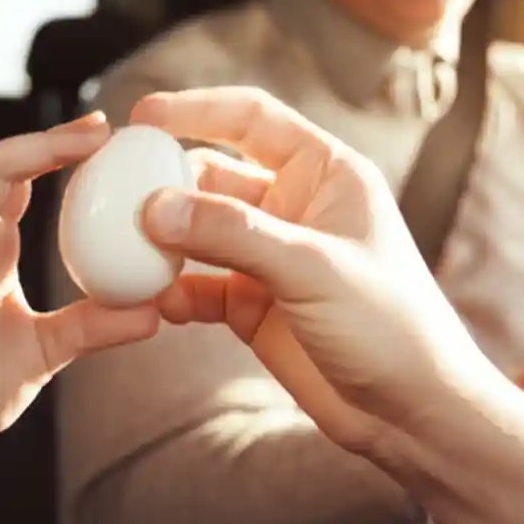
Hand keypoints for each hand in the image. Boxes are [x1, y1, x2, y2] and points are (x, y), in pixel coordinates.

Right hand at [0, 113, 160, 473]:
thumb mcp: (50, 349)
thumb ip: (94, 326)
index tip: (108, 139)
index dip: (59, 153)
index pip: (23, 181)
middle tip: (102, 128)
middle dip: (50, 142)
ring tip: (76, 138)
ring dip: (24, 152)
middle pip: (4, 167)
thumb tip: (157, 313)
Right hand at [134, 88, 523, 523]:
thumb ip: (233, 233)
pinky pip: (196, 287)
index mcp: (325, 173)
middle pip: (210, 174)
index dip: (194, 109)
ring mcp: (268, 258)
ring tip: (121, 253)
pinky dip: (171, 292)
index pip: (250, 119)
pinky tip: (152, 304)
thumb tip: (155, 207)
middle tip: (111, 196)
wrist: (412, 414)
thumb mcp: (313, 268)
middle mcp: (293, 207)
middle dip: (162, 182)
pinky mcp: (251, 306)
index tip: (138, 118)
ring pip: (196, 233)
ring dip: (160, 241)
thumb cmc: (392, 326)